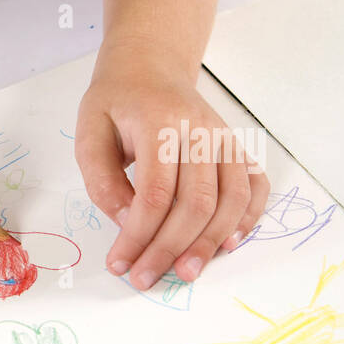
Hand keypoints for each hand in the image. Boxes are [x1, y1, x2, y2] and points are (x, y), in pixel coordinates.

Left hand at [75, 41, 269, 288]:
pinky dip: (248, 218)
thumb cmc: (116, 101)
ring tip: (185, 272)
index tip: (120, 262)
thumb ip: (102, 178)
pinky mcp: (236, 146)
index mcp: (158, 120)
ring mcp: (224, 137)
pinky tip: (228, 244)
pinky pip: (254, 186)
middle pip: (195, 202)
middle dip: (169, 249)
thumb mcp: (89, 130)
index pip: (156, 191)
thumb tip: (129, 222)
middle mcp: (199, 128)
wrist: (149, 66)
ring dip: (209, 243)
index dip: (139, 235)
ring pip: (229, 200)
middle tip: (145, 278)